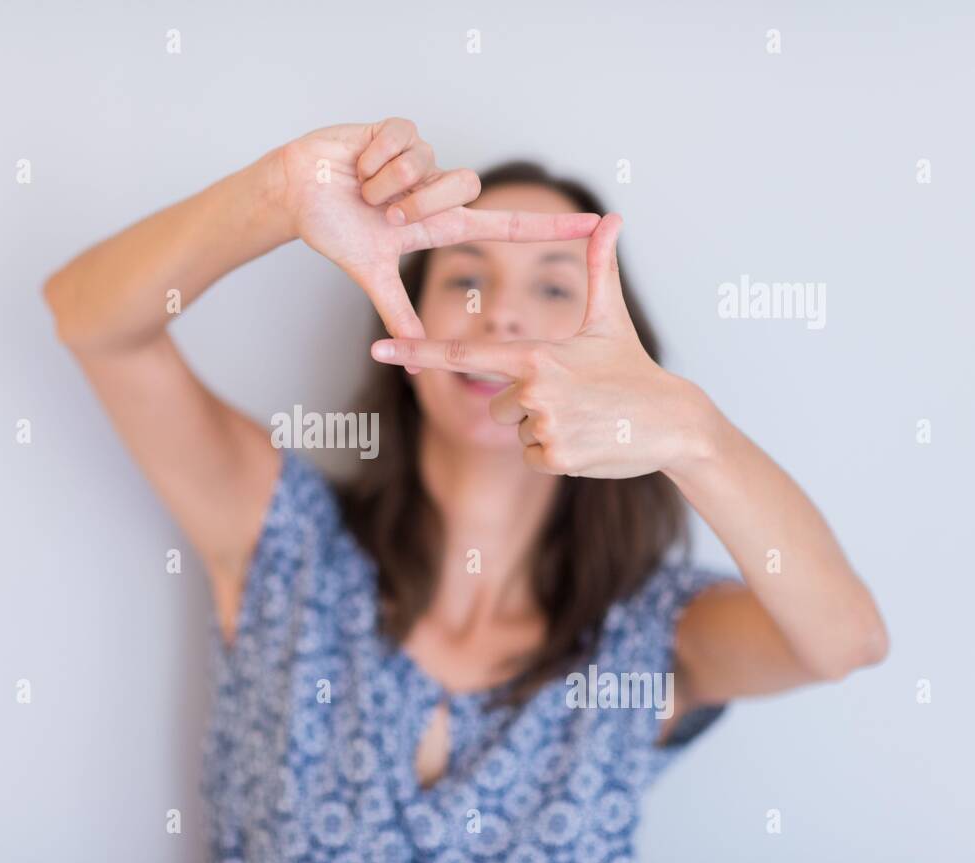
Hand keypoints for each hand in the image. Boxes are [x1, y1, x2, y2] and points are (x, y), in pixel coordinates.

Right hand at [272, 118, 599, 342]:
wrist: (297, 194)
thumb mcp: (371, 273)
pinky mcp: (399, 130)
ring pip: (430, 166)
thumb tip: (413, 361)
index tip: (595, 224)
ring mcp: (422, 158)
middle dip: (418, 204)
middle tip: (384, 213)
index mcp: (440, 222)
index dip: (549, 227)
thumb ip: (397, 313)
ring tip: (364, 189)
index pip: (507, 225)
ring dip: (388, 184)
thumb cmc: (334, 229)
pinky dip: (374, 159)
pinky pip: (404, 140)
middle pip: (463, 189)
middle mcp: (438, 189)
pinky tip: (358, 163)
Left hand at [368, 214, 714, 477]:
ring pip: (516, 431)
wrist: (673, 422)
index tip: (377, 348)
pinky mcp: (556, 457)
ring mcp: (544, 425)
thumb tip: (612, 217)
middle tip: (572, 398)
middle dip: (528, 404)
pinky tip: (585, 440)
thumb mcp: (611, 320)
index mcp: (536, 355)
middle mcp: (533, 390)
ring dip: (542, 429)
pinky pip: (532, 456)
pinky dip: (555, 454)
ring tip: (582, 418)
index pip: (463, 355)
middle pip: (498, 402)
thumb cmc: (633, 369)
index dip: (416, 351)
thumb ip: (600, 270)